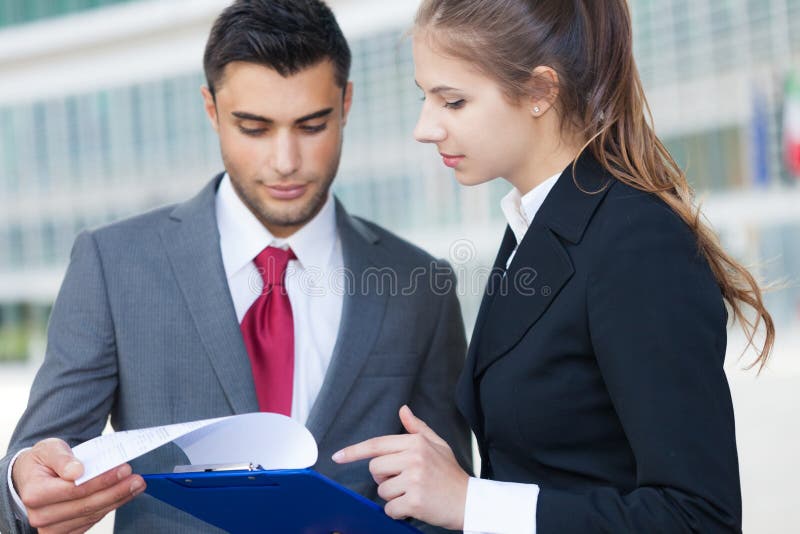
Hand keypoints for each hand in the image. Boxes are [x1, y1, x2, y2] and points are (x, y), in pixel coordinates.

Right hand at [11, 438, 144, 533]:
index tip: (124, 469)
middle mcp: (40, 515)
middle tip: (137, 479)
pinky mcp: (64, 531)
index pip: (75, 489)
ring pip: (92, 515)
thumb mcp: (49, 449)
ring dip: (118, 500)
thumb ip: (62, 459)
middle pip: (86, 505)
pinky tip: (123, 495)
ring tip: (136, 485)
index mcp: (35, 493)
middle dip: (116, 491)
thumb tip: (77, 471)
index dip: (102, 480)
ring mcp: (51, 527)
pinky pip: (91, 521)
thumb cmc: (42, 461)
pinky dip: (109, 507)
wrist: (33, 476)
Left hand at [332, 405, 468, 529]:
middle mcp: (414, 458)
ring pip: (382, 490)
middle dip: (384, 478)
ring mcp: (414, 480)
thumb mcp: (438, 445)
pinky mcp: (414, 501)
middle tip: (404, 481)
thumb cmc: (451, 474)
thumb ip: (417, 428)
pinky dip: (398, 512)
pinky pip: (390, 508)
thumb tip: (403, 410)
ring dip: (393, 496)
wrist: (470, 502)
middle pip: (375, 468)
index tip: (338, 456)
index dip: (354, 451)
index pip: (377, 444)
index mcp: (416, 443)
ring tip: (413, 493)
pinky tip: (414, 506)